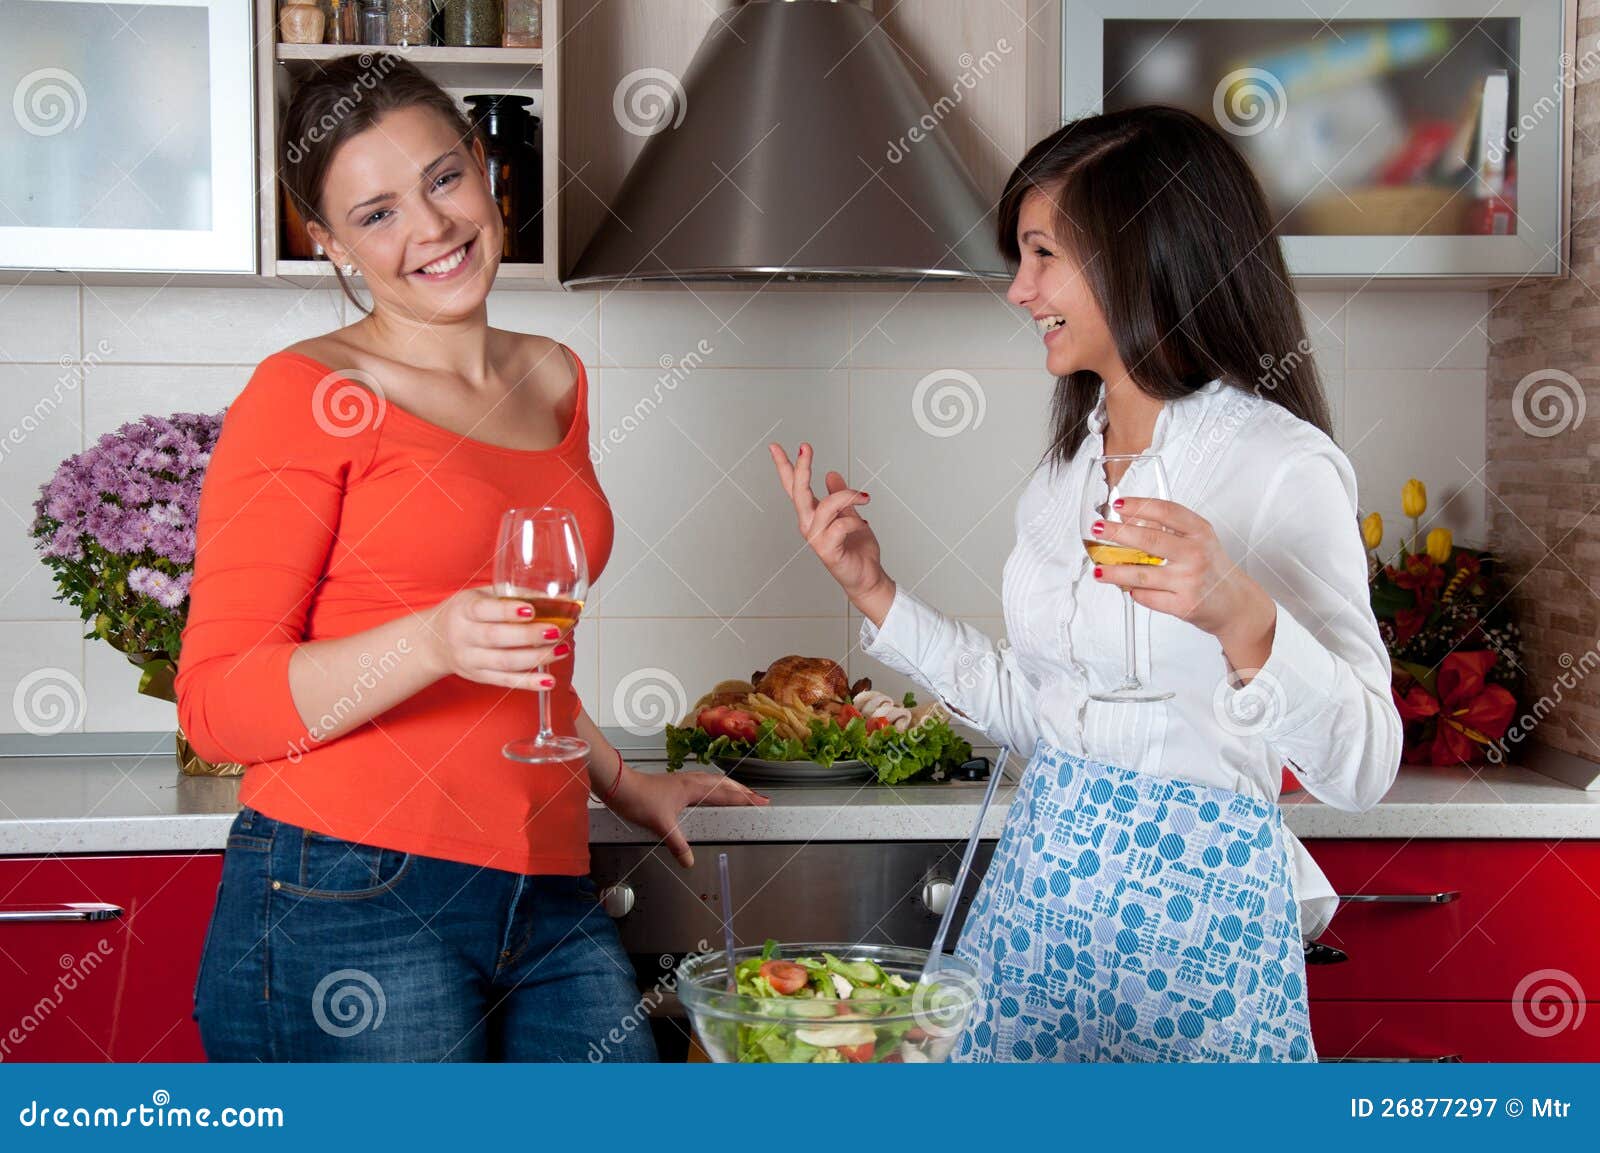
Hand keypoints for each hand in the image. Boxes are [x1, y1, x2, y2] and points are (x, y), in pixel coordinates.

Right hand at [419, 586, 567, 689]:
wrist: (434, 642)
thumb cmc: (463, 614)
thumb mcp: (478, 596)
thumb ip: (509, 594)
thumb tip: (551, 596)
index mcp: (463, 610)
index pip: (484, 611)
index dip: (508, 611)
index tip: (531, 610)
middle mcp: (463, 636)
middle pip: (496, 638)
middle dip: (528, 636)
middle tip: (554, 631)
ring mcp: (471, 660)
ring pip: (504, 662)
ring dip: (536, 658)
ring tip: (561, 650)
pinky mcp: (479, 677)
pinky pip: (506, 682)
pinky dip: (529, 683)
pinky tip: (549, 681)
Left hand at [602, 766, 768, 866]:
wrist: (620, 785)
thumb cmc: (639, 799)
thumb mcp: (661, 824)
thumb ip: (677, 844)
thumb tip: (689, 862)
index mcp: (693, 788)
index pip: (726, 794)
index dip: (745, 799)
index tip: (762, 803)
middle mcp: (692, 782)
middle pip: (725, 784)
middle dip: (743, 791)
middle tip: (759, 799)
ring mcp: (684, 781)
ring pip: (715, 782)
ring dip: (731, 788)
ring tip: (742, 795)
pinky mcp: (677, 784)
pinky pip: (704, 784)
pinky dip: (716, 788)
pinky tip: (712, 795)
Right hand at [768, 441, 894, 621]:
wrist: (867, 577)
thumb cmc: (857, 550)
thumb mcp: (851, 514)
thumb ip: (840, 496)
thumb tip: (831, 474)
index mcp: (813, 514)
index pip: (793, 487)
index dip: (784, 466)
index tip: (775, 446)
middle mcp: (810, 525)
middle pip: (798, 492)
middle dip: (801, 469)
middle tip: (805, 447)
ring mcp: (817, 539)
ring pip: (825, 506)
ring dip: (846, 496)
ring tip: (865, 497)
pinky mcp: (828, 551)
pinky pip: (840, 526)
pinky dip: (854, 521)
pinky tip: (863, 524)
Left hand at [1090, 497, 1276, 667]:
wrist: (1235, 603)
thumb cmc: (1212, 568)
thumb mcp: (1199, 540)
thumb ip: (1169, 528)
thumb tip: (1128, 518)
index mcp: (1200, 532)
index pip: (1166, 511)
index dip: (1138, 505)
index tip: (1118, 505)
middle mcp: (1196, 554)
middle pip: (1149, 539)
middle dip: (1117, 533)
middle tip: (1098, 529)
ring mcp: (1189, 580)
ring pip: (1141, 574)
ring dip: (1114, 571)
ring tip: (1099, 569)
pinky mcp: (1183, 605)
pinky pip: (1148, 597)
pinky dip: (1134, 592)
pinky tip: (1128, 588)